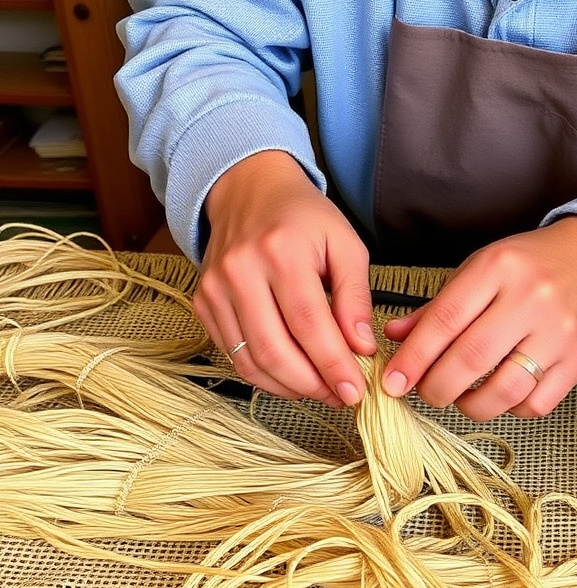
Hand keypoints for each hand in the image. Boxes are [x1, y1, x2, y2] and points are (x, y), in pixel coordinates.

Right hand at [194, 150, 376, 406]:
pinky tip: (294, 378)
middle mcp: (240, 271)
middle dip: (312, 384)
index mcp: (280, 251)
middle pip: (275, 349)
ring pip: (250, 360)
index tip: (356, 391)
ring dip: (290, 387)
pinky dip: (265, 376)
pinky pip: (233, 355)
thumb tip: (362, 348)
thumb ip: (355, 296)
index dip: (333, 364)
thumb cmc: (304, 218)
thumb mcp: (345, 244)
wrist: (249, 191)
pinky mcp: (203, 303)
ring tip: (322, 391)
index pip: (309, 323)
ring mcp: (215, 289)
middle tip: (342, 397)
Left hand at [381, 215, 576, 420]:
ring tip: (462, 395)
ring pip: (503, 390)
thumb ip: (438, 306)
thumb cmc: (531, 267)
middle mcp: (532, 299)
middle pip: (471, 359)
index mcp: (499, 267)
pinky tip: (501, 394)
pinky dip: (510, 408)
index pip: (445, 320)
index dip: (413, 358)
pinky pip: (536, 403)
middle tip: (426, 391)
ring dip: (470, 404)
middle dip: (436, 387)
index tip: (393, 382)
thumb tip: (394, 336)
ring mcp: (559, 333)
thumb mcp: (481, 270)